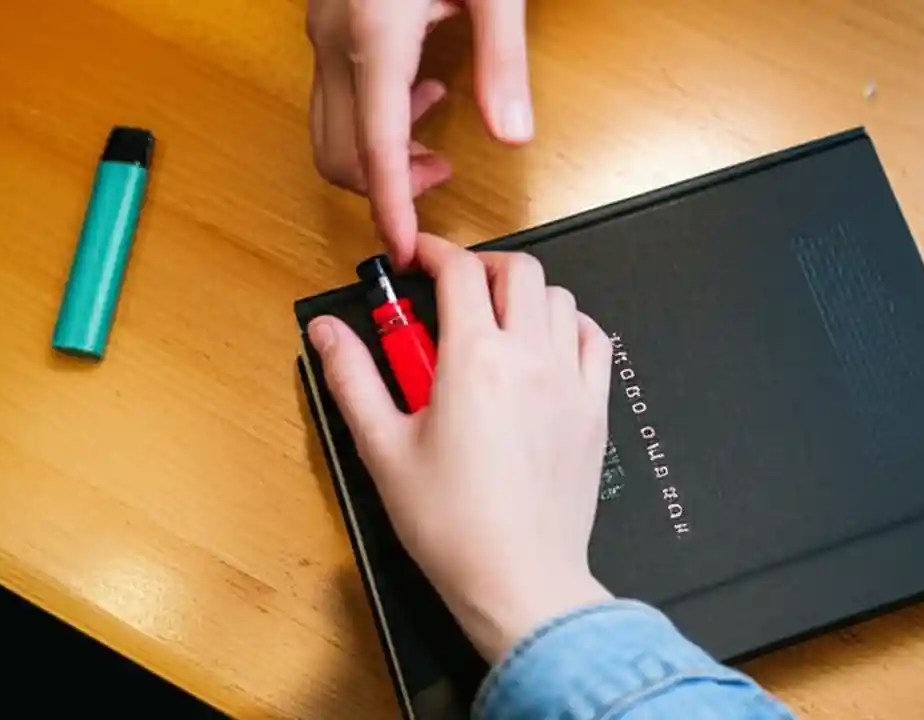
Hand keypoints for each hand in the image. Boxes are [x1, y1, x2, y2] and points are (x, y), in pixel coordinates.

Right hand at [306, 0, 532, 266]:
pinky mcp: (325, 26)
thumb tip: (511, 133)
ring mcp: (322, 34)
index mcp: (375, 34)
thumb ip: (501, 59)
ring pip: (330, 130)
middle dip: (385, 188)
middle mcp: (336, 40)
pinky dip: (370, 123)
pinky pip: (334, 98)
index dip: (389, 208)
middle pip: (340, 152)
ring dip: (377, 158)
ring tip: (432, 147)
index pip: (376, 147)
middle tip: (439, 178)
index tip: (403, 251)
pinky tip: (417, 96)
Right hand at [308, 234, 612, 661]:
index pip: (459, 271)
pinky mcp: (594, 409)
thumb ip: (353, 379)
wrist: (520, 581)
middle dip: (482, 266)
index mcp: (474, 360)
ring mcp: (570, 381)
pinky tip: (545, 349)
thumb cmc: (450, 525)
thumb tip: (327, 331)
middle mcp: (530, 358)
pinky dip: (570, 327)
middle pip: (519, 270)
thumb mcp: (384, 449)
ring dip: (526, 296)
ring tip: (496, 323)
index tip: (416, 260)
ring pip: (560, 299)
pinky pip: (595, 339)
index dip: (434, 252)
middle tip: (453, 291)